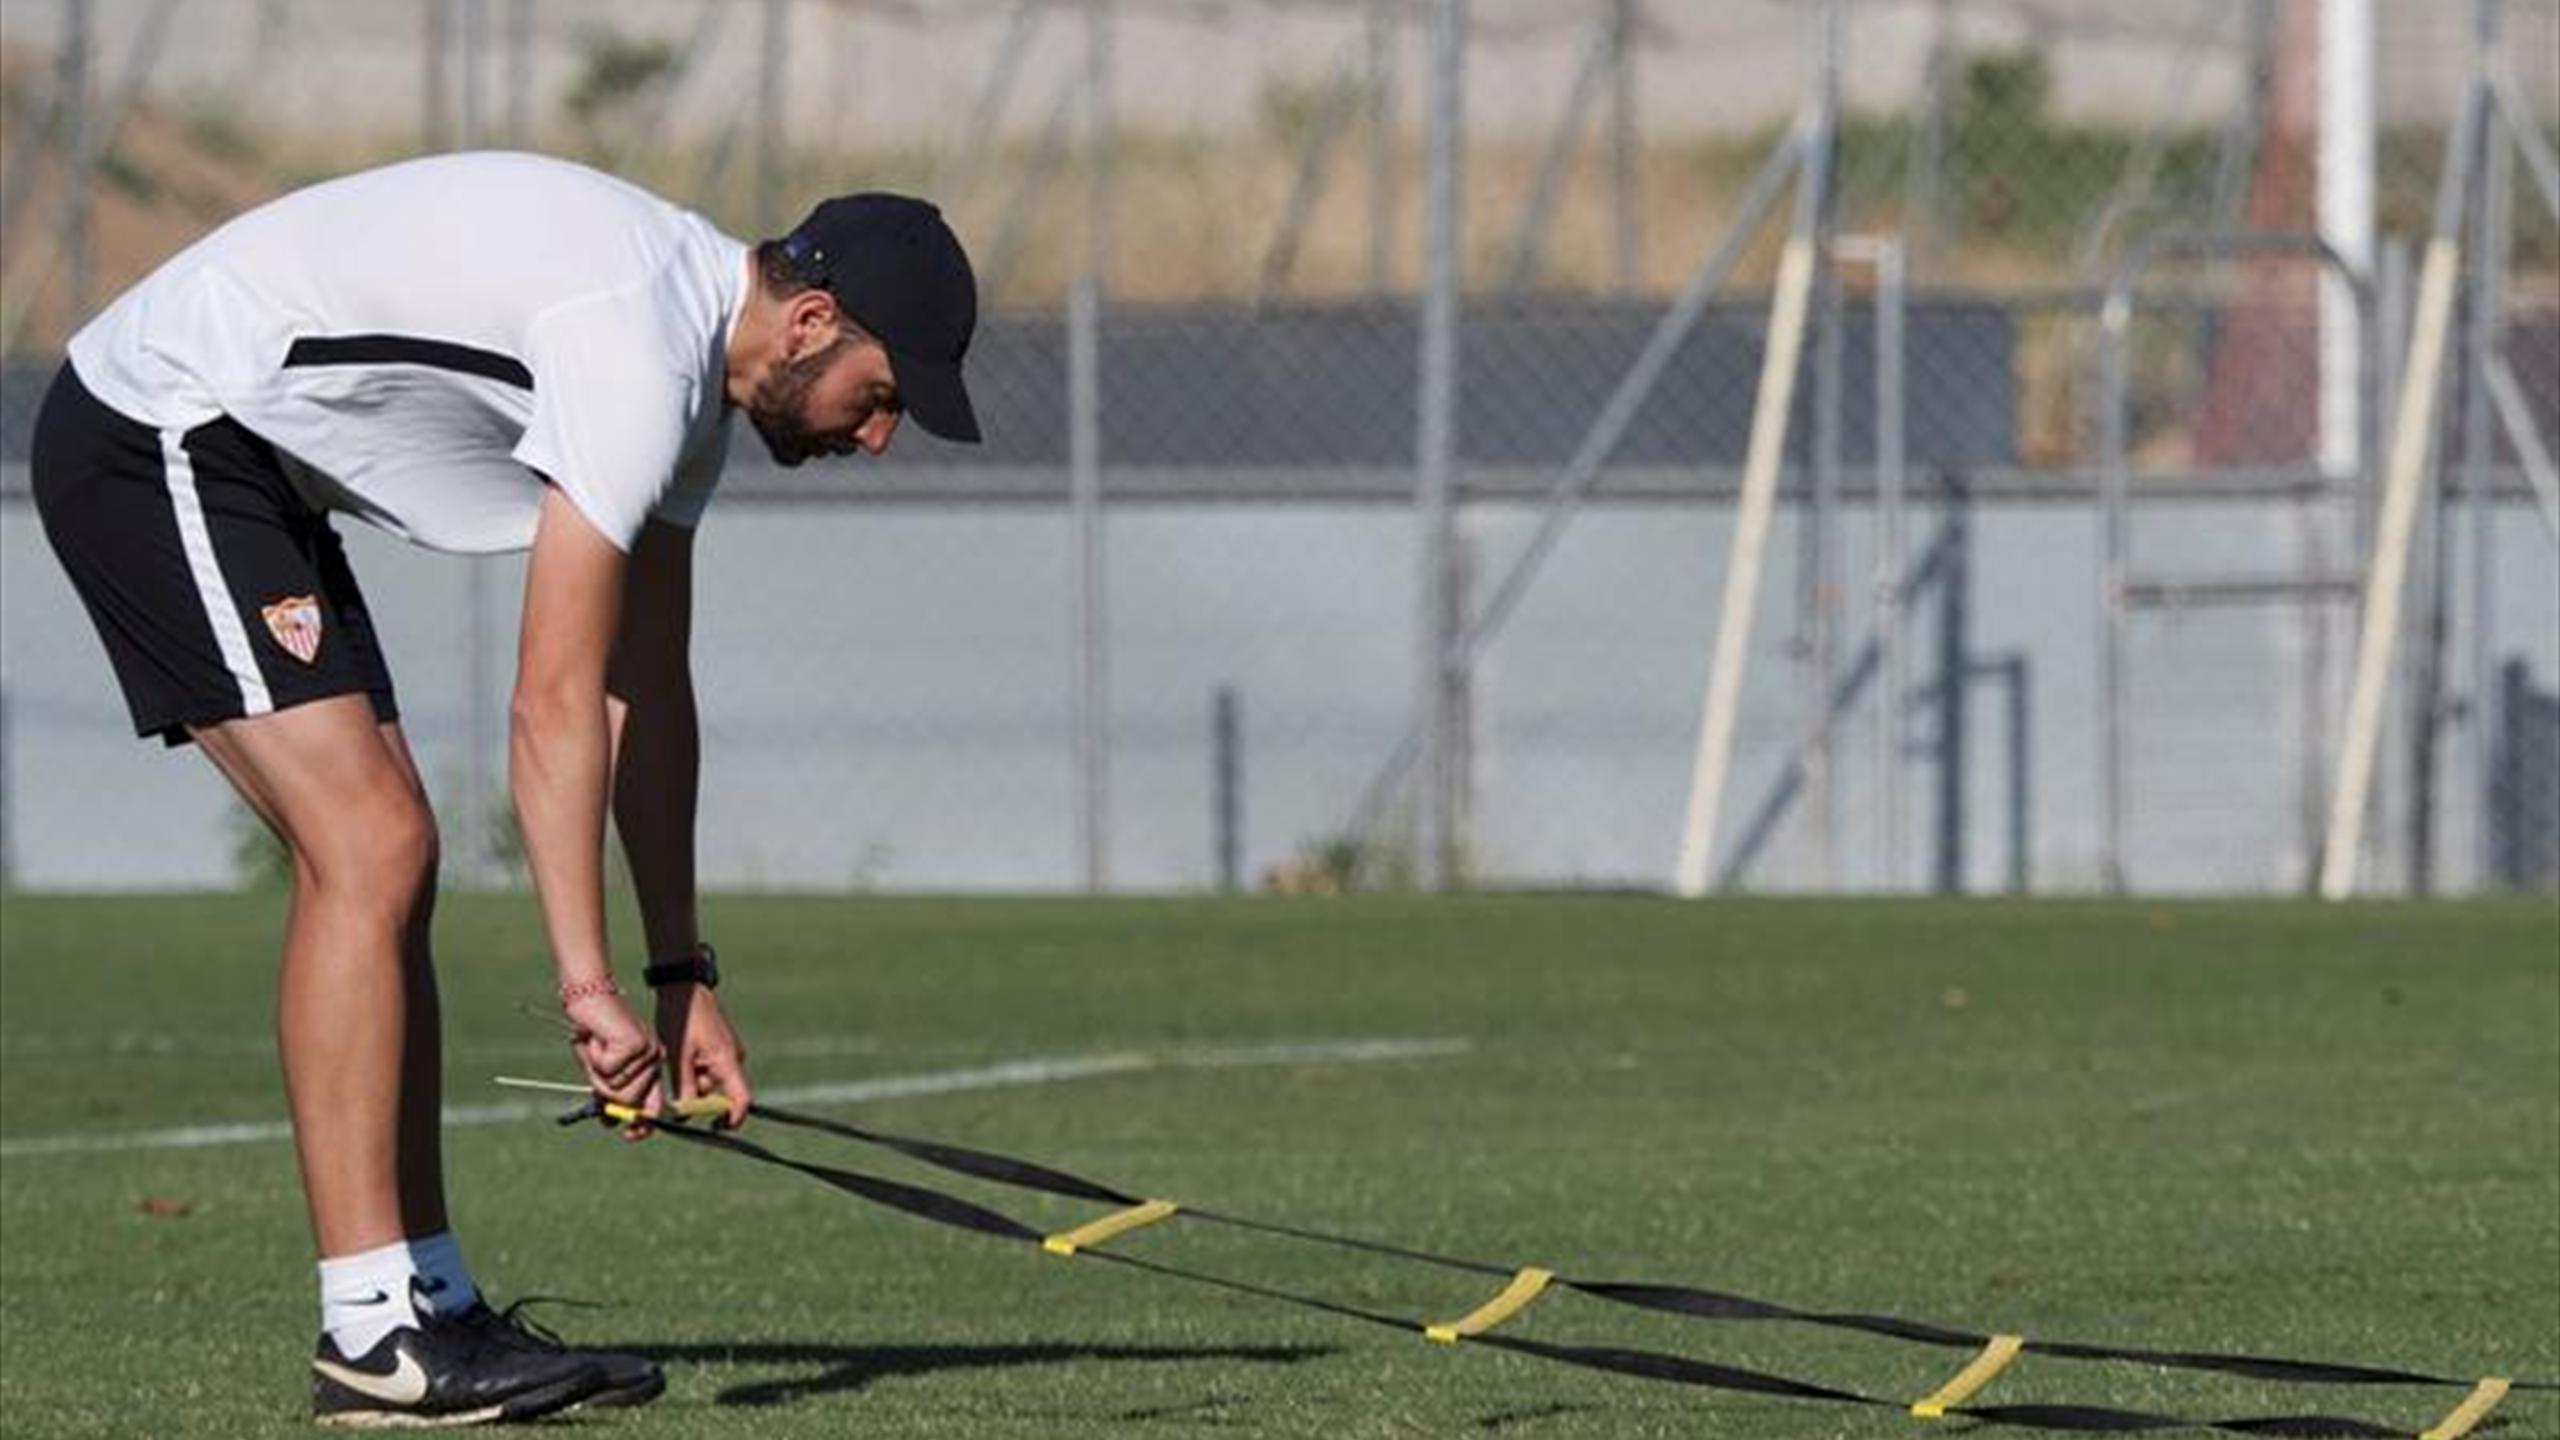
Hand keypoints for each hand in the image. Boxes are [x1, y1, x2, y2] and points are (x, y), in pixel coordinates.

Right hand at [564, 989, 664, 1138]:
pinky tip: (598, 1039)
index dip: (643, 1125)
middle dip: (604, 1090)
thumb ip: (610, 1095)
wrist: (589, 1000)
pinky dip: (595, 1058)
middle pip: (629, 1102)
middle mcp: (654, 1060)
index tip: (630, 1135)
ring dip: (598, 1074)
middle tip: (595, 1065)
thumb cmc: (593, 1034)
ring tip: (597, 1049)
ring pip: (619, 1090)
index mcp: (649, 1068)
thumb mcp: (601, 1071)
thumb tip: (612, 1123)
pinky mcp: (635, 1045)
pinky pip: (609, 1071)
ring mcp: (648, 1052)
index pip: (654, 1106)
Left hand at [655, 984, 751, 1128]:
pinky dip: (694, 1068)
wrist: (683, 986)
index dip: (731, 1119)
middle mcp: (734, 1057)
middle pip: (721, 1093)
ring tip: (676, 1057)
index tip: (714, 1127)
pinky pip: (709, 1068)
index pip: (741, 1101)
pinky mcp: (721, 1046)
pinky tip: (681, 1051)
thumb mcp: (678, 1057)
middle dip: (697, 1095)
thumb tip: (684, 1114)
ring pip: (711, 1081)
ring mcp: (728, 1051)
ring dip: (692, 1079)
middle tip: (675, 1081)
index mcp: (727, 1061)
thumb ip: (685, 1088)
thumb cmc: (680, 1018)